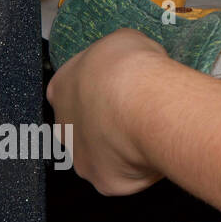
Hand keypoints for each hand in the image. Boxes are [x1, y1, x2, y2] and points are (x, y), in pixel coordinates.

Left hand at [46, 28, 170, 195]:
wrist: (143, 101)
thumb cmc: (130, 67)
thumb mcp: (123, 40)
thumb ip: (117, 57)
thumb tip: (126, 63)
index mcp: (62, 88)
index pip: (76, 90)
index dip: (102, 89)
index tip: (125, 87)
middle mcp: (63, 126)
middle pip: (88, 127)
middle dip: (111, 123)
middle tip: (141, 112)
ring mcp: (81, 158)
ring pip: (106, 154)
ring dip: (125, 147)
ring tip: (155, 131)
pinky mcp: (105, 181)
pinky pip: (128, 175)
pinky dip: (144, 166)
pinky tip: (159, 149)